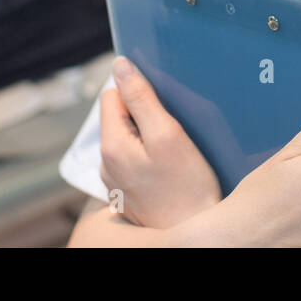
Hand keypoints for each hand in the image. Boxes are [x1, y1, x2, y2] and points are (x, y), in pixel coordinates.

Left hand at [99, 56, 222, 229]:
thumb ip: (141, 98)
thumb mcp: (168, 134)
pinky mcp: (128, 194)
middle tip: (172, 132)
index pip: (112, 95)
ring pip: (128, 140)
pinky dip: (150, 158)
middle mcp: (106, 165)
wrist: (194, 235)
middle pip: (119, 118)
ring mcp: (116, 182)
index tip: (162, 107)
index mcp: (111, 146)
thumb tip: (120, 65)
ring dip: (148, 138)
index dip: (138, 94)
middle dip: (144, 116)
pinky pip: (134, 161)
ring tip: (173, 153)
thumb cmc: (188, 188)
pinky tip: (169, 170)